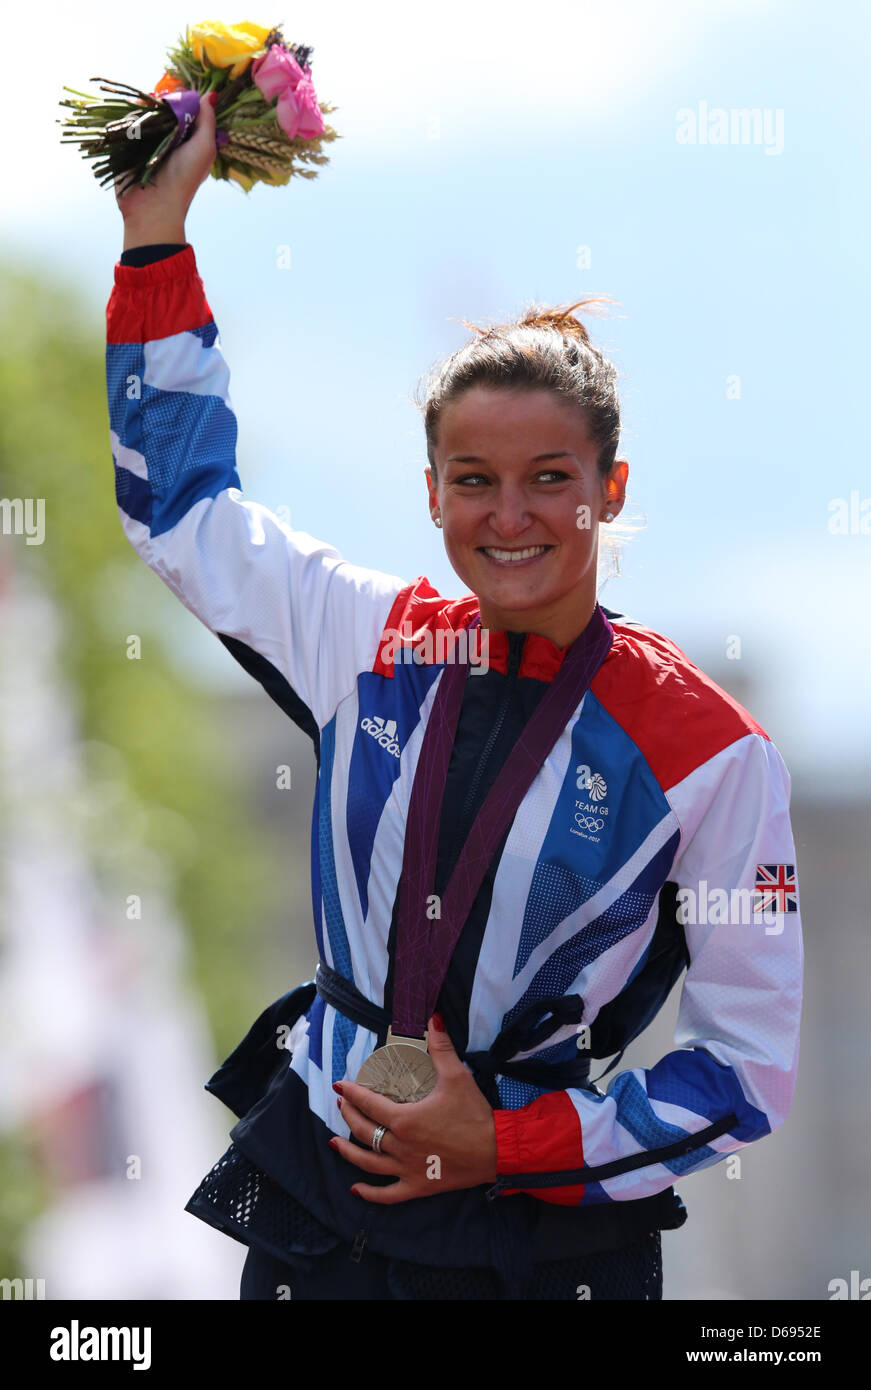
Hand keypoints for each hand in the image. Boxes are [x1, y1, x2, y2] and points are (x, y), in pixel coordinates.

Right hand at [116, 90, 219, 244]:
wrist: (153, 205)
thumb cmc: (184, 178)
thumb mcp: (204, 147)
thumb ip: (207, 120)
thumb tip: (212, 94)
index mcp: (188, 141)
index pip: (186, 110)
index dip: (183, 99)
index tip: (180, 94)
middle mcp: (168, 140)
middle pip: (165, 108)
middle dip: (163, 100)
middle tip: (161, 99)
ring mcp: (147, 142)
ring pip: (145, 112)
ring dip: (146, 105)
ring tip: (148, 105)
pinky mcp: (127, 145)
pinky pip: (128, 122)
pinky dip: (130, 114)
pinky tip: (133, 111)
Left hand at [329, 1014, 498, 1203]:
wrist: (497, 1150)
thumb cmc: (474, 1115)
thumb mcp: (457, 1076)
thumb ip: (441, 1047)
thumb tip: (433, 1018)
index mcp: (405, 1119)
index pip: (369, 1104)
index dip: (352, 1093)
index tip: (340, 1085)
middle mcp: (400, 1146)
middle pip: (364, 1131)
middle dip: (348, 1116)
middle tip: (342, 1104)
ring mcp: (407, 1169)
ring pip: (368, 1163)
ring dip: (348, 1152)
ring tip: (334, 1143)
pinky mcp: (418, 1187)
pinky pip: (387, 1194)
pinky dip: (370, 1193)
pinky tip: (356, 1189)